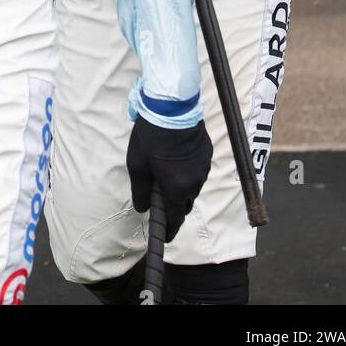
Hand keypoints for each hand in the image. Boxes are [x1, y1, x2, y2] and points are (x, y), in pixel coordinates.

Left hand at [127, 117, 212, 241]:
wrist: (172, 108)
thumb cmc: (151, 138)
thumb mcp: (137, 166)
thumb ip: (141, 192)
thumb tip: (143, 209)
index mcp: (177, 189)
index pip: (176, 219)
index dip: (170, 230)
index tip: (165, 237)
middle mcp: (195, 182)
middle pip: (186, 204)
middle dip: (175, 207)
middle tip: (161, 200)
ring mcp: (203, 167)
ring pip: (193, 187)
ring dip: (182, 187)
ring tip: (167, 174)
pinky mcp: (207, 153)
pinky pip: (198, 170)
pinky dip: (189, 172)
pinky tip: (178, 160)